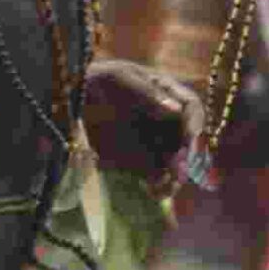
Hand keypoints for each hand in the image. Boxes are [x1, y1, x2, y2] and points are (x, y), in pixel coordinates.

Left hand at [83, 60, 202, 187]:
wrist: (74, 101)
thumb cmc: (99, 80)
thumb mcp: (121, 78)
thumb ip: (148, 93)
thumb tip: (175, 110)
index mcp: (168, 94)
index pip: (191, 109)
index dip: (194, 123)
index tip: (189, 137)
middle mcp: (168, 121)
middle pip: (187, 141)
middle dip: (186, 157)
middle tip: (177, 170)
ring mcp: (156, 142)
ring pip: (176, 163)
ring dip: (175, 177)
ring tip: (165, 187)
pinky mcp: (141, 161)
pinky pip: (157, 177)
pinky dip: (159, 186)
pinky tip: (154, 191)